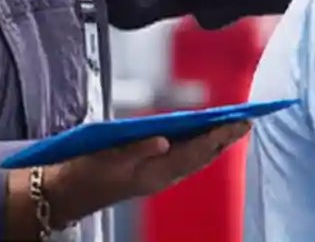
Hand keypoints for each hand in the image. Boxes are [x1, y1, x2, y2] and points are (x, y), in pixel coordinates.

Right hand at [45, 121, 250, 223]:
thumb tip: (164, 139)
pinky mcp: (150, 173)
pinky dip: (199, 146)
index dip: (219, 135)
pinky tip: (203, 137)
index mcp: (155, 173)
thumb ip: (137, 147)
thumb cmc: (85, 172)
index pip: (197, 151)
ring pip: (195, 159)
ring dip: (215, 143)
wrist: (67, 192)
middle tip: (247, 120)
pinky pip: (183, 159)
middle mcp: (161, 177)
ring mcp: (157, 177)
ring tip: (233, 126)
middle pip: (202, 156)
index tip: (240, 121)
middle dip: (225, 139)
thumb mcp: (109, 157)